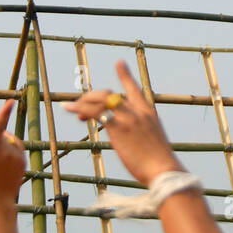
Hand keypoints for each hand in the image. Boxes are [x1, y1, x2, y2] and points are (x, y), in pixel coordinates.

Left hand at [63, 62, 180, 186]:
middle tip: (81, 108)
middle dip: (92, 97)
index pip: (134, 89)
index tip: (119, 63)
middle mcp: (137, 111)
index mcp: (148, 113)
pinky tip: (69, 108)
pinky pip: (95, 112)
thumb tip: (127, 138)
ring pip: (101, 100)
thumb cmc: (158, 163)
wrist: (163, 170)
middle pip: (110, 94)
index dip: (125, 75)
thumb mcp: (152, 142)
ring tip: (70, 107)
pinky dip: (80, 108)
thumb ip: (139, 134)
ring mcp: (128, 118)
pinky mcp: (119, 127)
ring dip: (83, 102)